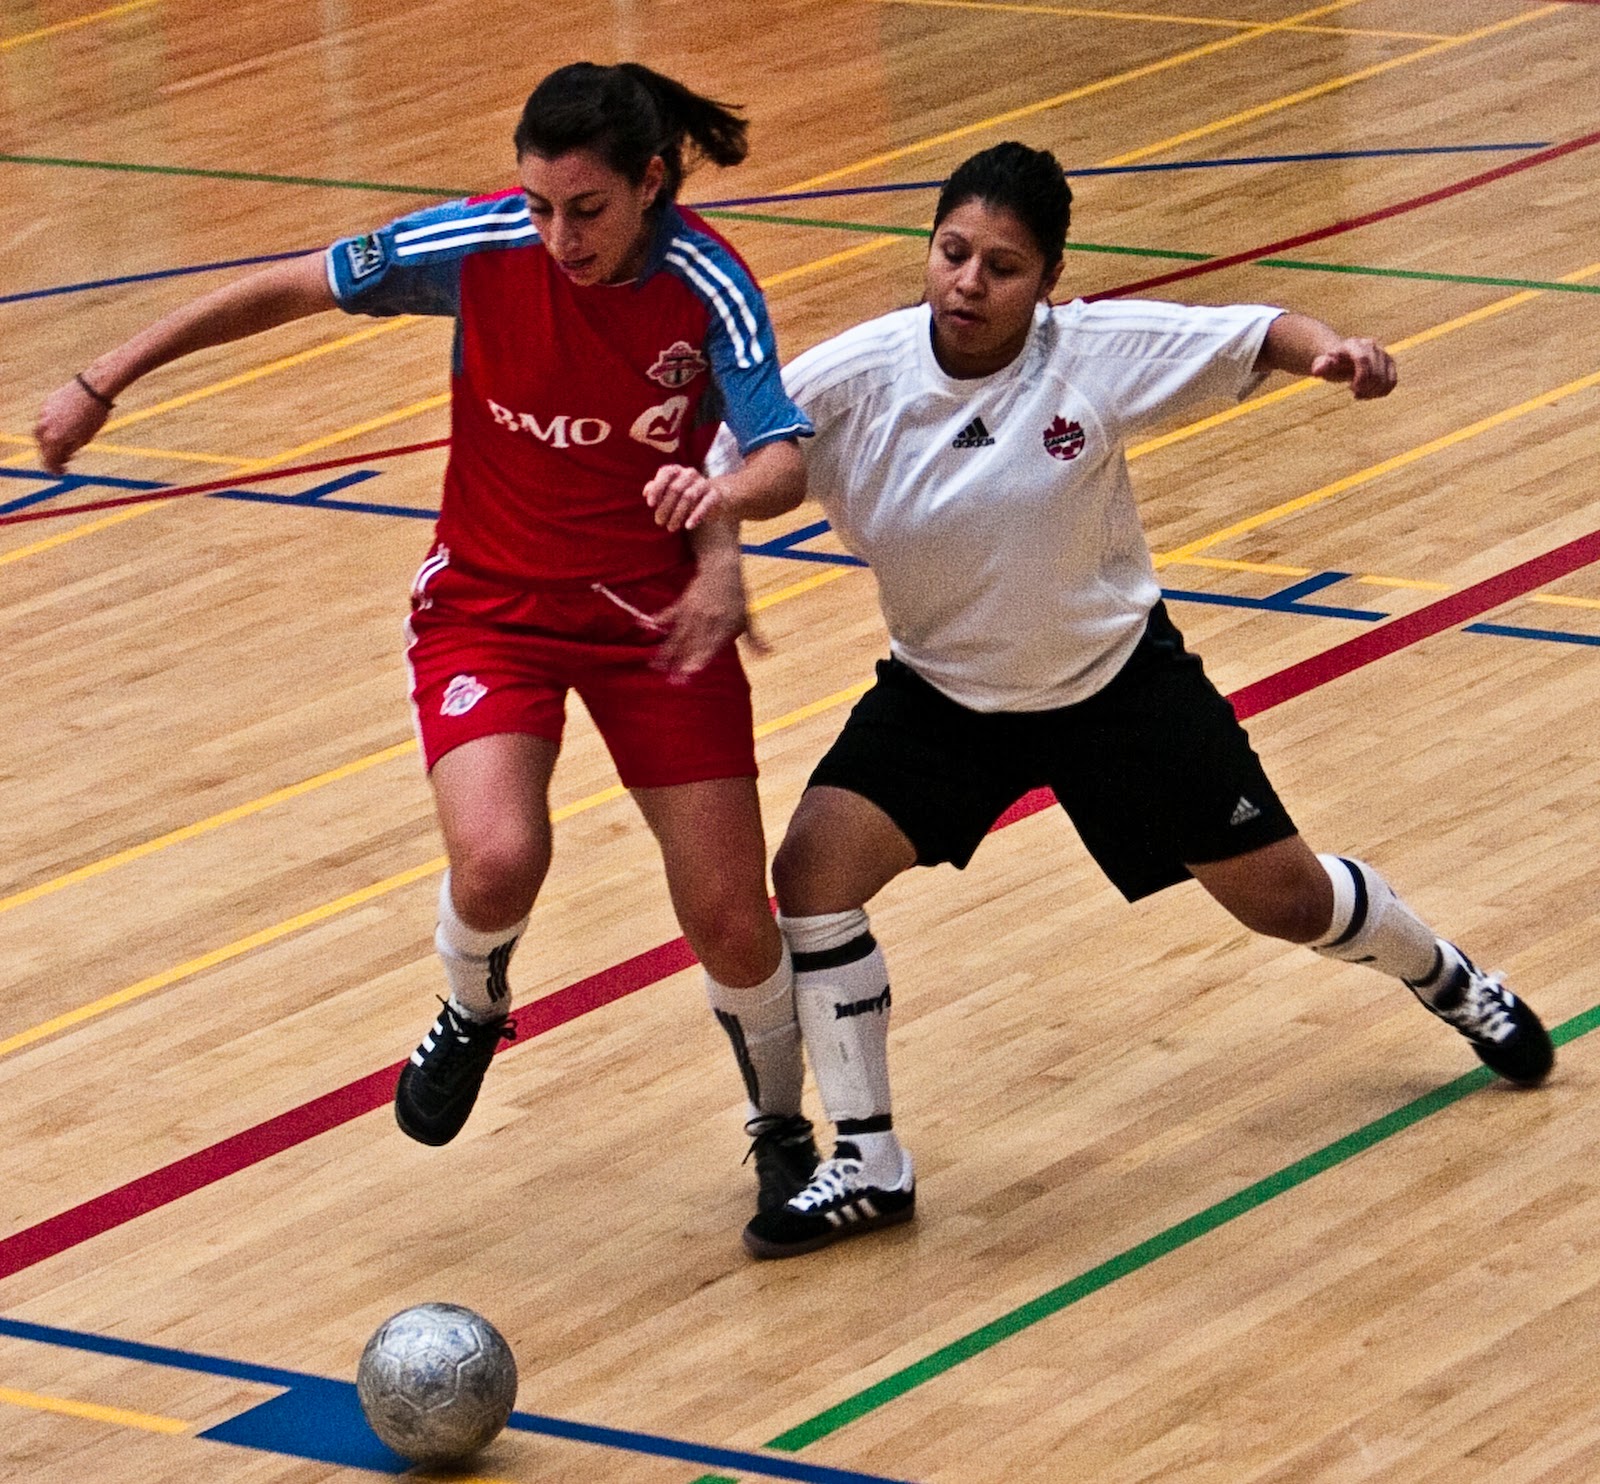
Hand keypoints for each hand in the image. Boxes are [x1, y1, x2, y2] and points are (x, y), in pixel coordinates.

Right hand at [34, 378, 111, 473]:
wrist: (92, 390)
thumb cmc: (94, 416)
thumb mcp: (84, 439)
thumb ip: (70, 451)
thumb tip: (62, 459)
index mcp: (55, 439)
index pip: (49, 461)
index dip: (55, 469)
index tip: (62, 473)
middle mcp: (44, 427)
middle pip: (42, 448)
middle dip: (52, 455)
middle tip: (64, 461)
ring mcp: (43, 415)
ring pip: (41, 434)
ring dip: (50, 441)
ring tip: (64, 444)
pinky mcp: (45, 404)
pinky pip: (44, 421)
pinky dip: (51, 427)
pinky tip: (64, 427)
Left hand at [643, 464, 725, 531]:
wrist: (714, 496)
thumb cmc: (685, 494)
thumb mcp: (669, 491)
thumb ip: (657, 489)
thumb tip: (646, 492)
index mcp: (677, 470)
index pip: (665, 473)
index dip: (657, 488)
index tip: (650, 505)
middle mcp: (690, 473)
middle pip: (675, 489)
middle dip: (665, 507)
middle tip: (660, 522)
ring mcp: (703, 483)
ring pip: (688, 497)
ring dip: (677, 514)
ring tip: (671, 528)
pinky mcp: (714, 494)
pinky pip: (705, 504)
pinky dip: (696, 515)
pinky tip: (688, 526)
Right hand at [649, 557, 752, 678]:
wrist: (722, 567)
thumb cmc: (737, 596)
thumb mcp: (747, 618)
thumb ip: (755, 639)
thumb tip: (768, 653)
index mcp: (725, 625)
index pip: (711, 645)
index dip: (701, 657)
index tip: (691, 671)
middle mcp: (708, 619)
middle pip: (692, 644)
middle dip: (680, 662)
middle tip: (672, 680)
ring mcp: (693, 612)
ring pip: (677, 635)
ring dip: (666, 652)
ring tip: (654, 667)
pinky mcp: (682, 604)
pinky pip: (667, 614)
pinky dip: (655, 620)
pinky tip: (641, 626)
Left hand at [1309, 339, 1396, 399]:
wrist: (1342, 358)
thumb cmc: (1331, 363)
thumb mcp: (1323, 365)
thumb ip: (1320, 366)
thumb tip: (1317, 371)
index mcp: (1354, 344)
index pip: (1363, 360)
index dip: (1360, 377)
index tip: (1353, 389)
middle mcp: (1373, 346)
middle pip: (1376, 373)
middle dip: (1364, 388)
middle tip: (1353, 389)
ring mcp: (1384, 354)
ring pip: (1385, 380)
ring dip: (1372, 392)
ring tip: (1360, 391)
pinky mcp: (1391, 364)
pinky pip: (1392, 383)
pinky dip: (1381, 392)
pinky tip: (1369, 392)